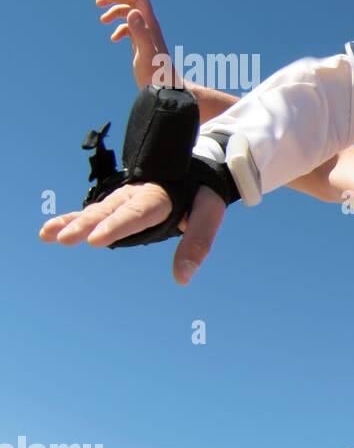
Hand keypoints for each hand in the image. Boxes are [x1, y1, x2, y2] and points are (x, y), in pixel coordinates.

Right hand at [39, 183, 227, 284]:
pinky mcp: (115, 204)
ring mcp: (122, 198)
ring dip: (72, 222)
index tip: (95, 239)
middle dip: (87, 225)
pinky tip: (48, 232)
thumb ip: (197, 243)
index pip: (138, 213)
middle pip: (109, 211)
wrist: (195, 169)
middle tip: (66, 239)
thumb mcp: (209, 215)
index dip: (117, 226)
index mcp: (160, 196)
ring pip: (95, 211)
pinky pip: (90, 212)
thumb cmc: (203, 195)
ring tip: (49, 235)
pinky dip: (70, 219)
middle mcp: (136, 194)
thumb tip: (182, 279)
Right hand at [95, 0, 173, 90]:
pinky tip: (114, 40)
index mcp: (151, 25)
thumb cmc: (157, 76)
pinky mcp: (142, 45)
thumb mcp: (146, 54)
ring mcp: (146, 36)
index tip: (104, 2)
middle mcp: (150, 28)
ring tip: (103, 21)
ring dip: (115, 12)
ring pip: (130, 14)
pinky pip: (130, 30)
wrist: (166, 91)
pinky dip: (120, 29)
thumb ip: (140, 33)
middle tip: (98, 4)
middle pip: (133, 1)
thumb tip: (132, 12)